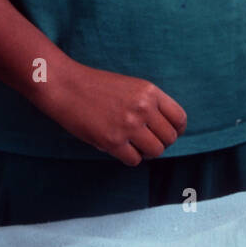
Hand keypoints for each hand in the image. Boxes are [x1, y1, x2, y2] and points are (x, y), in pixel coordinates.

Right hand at [35, 63, 186, 165]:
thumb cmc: (97, 86)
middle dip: (160, 143)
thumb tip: (166, 129)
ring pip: (155, 152)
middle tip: (146, 141)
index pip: (179, 118)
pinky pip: (134, 160)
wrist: (66, 86)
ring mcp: (129, 125)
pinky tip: (120, 148)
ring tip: (133, 145)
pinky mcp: (112, 141)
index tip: (169, 134)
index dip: (176, 130)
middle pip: (168, 138)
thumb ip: (150, 104)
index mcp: (150, 92)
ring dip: (146, 152)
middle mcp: (143, 108)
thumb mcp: (131, 86)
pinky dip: (130, 158)